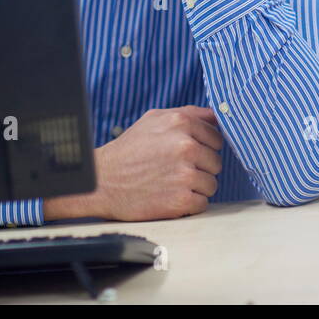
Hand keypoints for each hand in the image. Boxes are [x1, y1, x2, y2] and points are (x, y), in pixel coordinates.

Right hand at [43, 106, 224, 222]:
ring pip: (212, 184)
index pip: (217, 138)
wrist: (101, 182)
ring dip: (196, 187)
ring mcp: (184, 175)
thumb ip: (188, 114)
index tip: (188, 154)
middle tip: (176, 170)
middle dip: (201, 168)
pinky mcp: (180, 201)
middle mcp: (185, 146)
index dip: (204, 148)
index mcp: (181, 123)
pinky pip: (202, 203)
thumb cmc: (128, 150)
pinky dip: (189, 204)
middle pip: (216, 162)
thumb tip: (217, 115)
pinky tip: (170, 197)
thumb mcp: (154, 119)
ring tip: (172, 184)